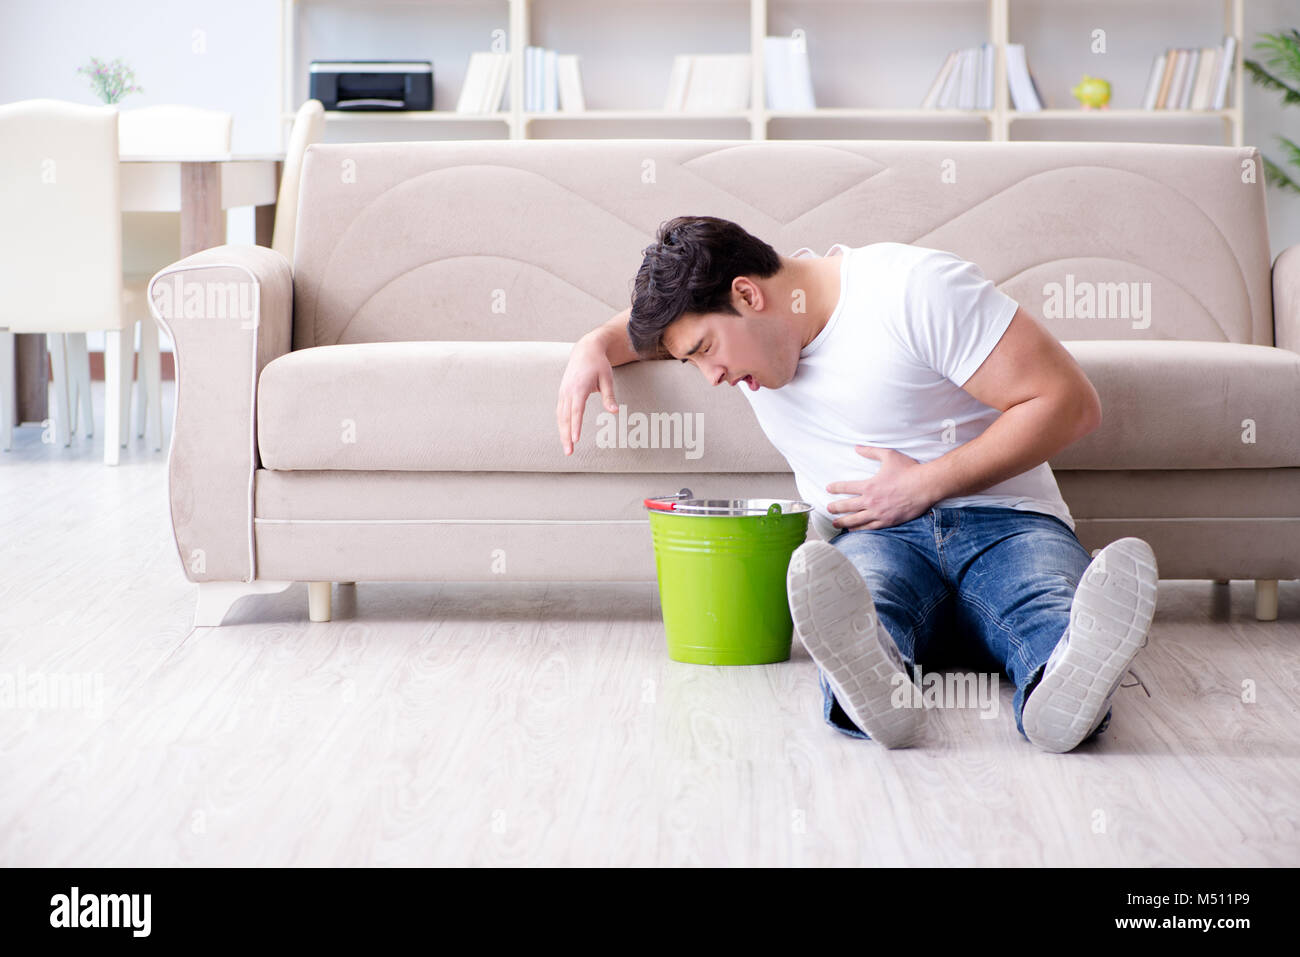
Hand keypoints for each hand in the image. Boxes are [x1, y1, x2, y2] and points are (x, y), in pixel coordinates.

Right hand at [556, 336, 617, 454]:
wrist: (585, 350)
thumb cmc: (599, 364)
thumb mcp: (607, 379)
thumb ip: (609, 397)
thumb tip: (615, 412)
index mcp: (579, 388)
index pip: (576, 411)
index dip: (576, 426)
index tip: (576, 440)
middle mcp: (568, 391)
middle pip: (565, 418)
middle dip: (566, 436)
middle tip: (569, 452)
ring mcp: (563, 392)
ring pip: (560, 416)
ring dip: (562, 433)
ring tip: (567, 448)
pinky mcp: (562, 393)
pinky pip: (560, 411)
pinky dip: (561, 424)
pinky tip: (564, 434)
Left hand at [826, 446, 934, 530]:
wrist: (925, 486)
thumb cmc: (909, 470)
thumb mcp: (889, 455)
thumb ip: (871, 452)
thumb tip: (857, 448)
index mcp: (869, 485)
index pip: (846, 487)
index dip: (835, 488)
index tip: (828, 489)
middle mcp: (871, 501)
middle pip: (847, 506)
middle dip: (835, 508)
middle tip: (828, 509)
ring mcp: (879, 513)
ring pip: (856, 520)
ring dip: (844, 521)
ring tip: (835, 523)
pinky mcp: (888, 521)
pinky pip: (870, 527)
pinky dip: (860, 529)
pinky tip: (853, 530)